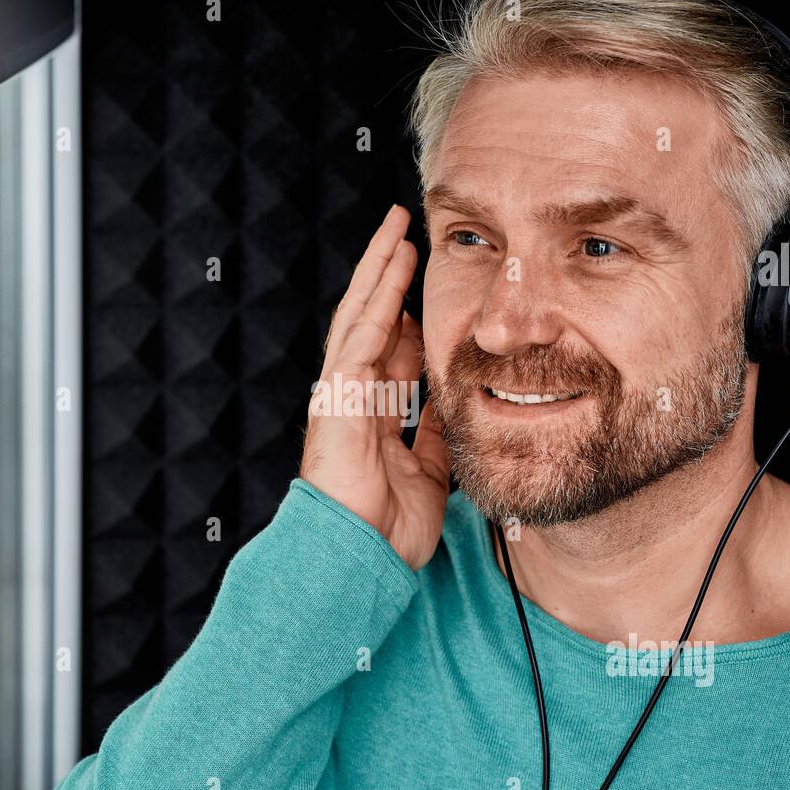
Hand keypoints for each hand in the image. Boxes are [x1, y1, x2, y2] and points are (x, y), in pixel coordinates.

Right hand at [299, 204, 450, 569]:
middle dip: (389, 277)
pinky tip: (391, 270)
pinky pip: (361, 339)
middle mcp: (354, 396)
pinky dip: (376, 302)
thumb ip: (434, 435)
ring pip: (362, 317)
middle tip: (407, 234)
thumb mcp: (429, 472)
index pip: (391, 348)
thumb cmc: (386, 527)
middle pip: (373, 321)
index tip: (424, 281)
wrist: (359, 557)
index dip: (407, 311)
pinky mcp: (338, 396)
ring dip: (380, 272)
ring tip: (397, 231)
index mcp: (373, 414)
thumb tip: (451, 405)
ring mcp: (342, 393)